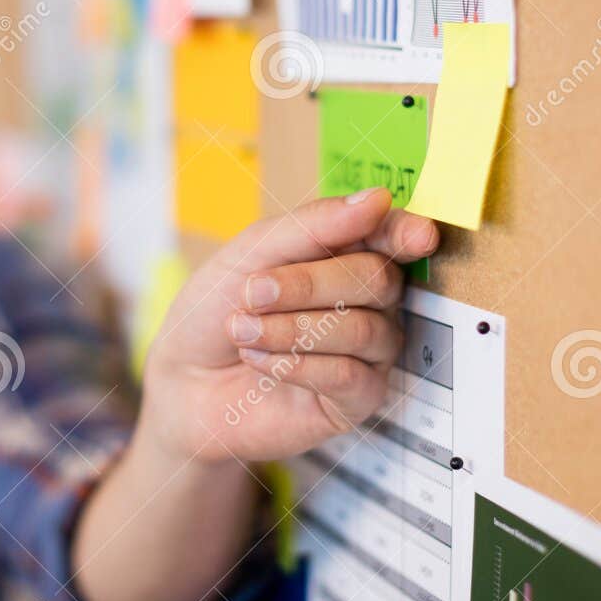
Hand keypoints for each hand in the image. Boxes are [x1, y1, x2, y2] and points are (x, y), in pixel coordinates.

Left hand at [138, 188, 438, 463]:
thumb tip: (377, 200)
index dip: (405, 232)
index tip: (418, 236)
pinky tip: (259, 361)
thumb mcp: (251, 253)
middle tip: (252, 293)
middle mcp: (369, 303)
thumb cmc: (217, 309)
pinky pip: (349, 376)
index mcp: (348, 256)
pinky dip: (297, 364)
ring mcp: (368, 353)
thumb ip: (314, 225)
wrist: (182, 380)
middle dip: (308, 284)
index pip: (392, 237)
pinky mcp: (357, 401)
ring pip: (363, 329)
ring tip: (242, 330)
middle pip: (376, 280)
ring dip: (292, 328)